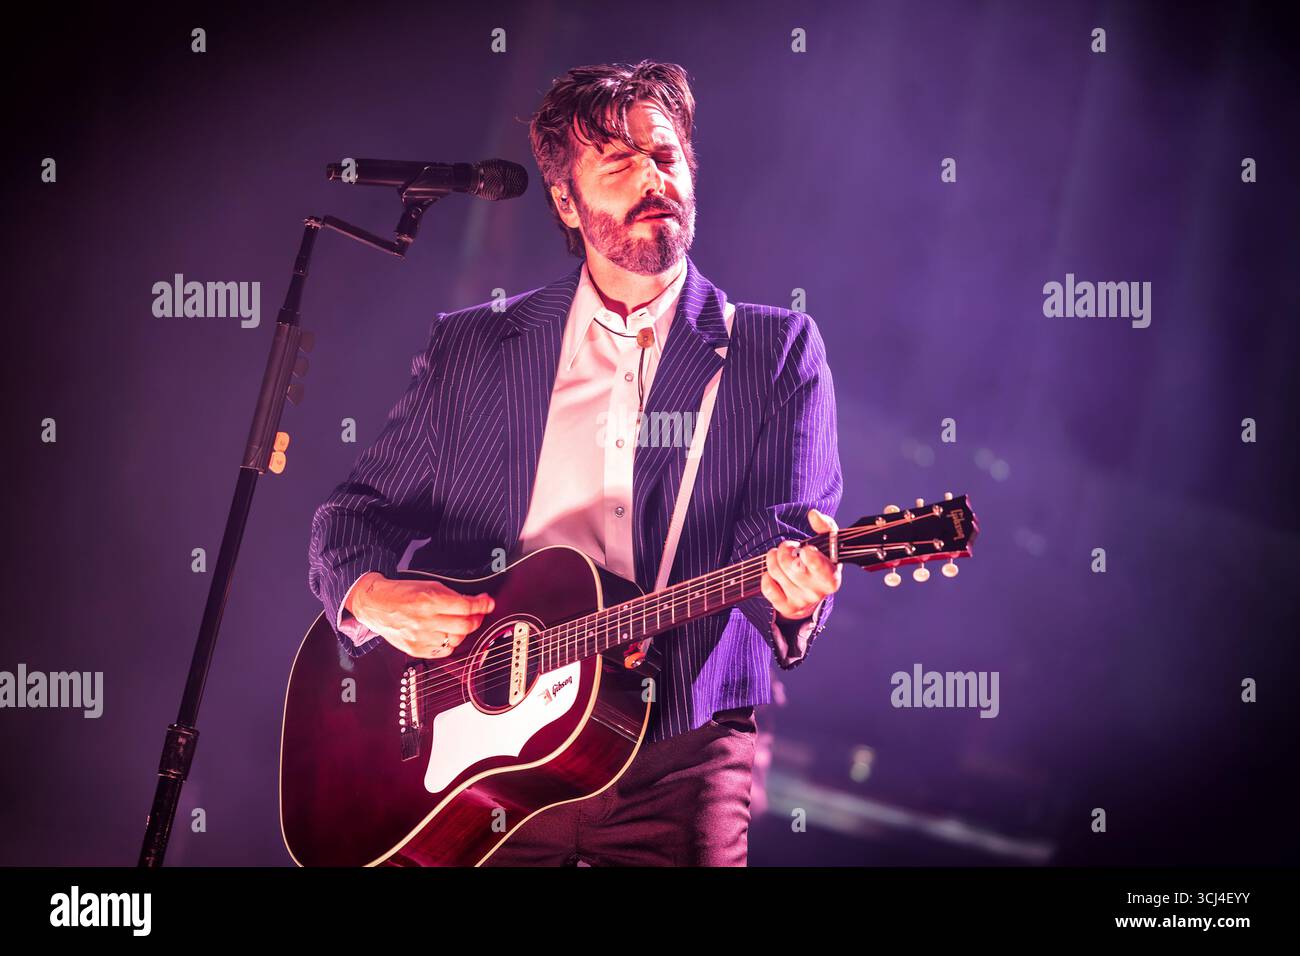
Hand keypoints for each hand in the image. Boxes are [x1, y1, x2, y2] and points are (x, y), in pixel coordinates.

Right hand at [347, 573, 494, 658]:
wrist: (376, 605)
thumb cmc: (402, 593)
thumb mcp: (429, 586)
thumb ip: (453, 596)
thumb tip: (477, 602)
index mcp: (429, 601)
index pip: (466, 606)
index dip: (482, 604)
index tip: (488, 603)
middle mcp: (425, 621)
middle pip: (465, 625)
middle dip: (477, 618)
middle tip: (478, 613)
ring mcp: (421, 638)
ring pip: (457, 640)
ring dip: (463, 631)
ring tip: (459, 622)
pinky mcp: (416, 650)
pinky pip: (444, 651)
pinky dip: (450, 642)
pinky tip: (447, 633)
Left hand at [760, 508, 841, 621]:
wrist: (815, 590)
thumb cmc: (820, 561)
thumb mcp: (828, 544)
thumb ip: (825, 526)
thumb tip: (813, 514)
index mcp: (831, 577)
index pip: (815, 562)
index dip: (806, 552)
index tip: (805, 549)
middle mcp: (817, 592)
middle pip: (789, 565)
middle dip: (784, 550)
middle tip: (788, 548)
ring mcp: (801, 601)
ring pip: (776, 573)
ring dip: (772, 559)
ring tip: (779, 557)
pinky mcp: (787, 608)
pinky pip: (767, 588)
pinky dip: (766, 577)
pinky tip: (773, 574)